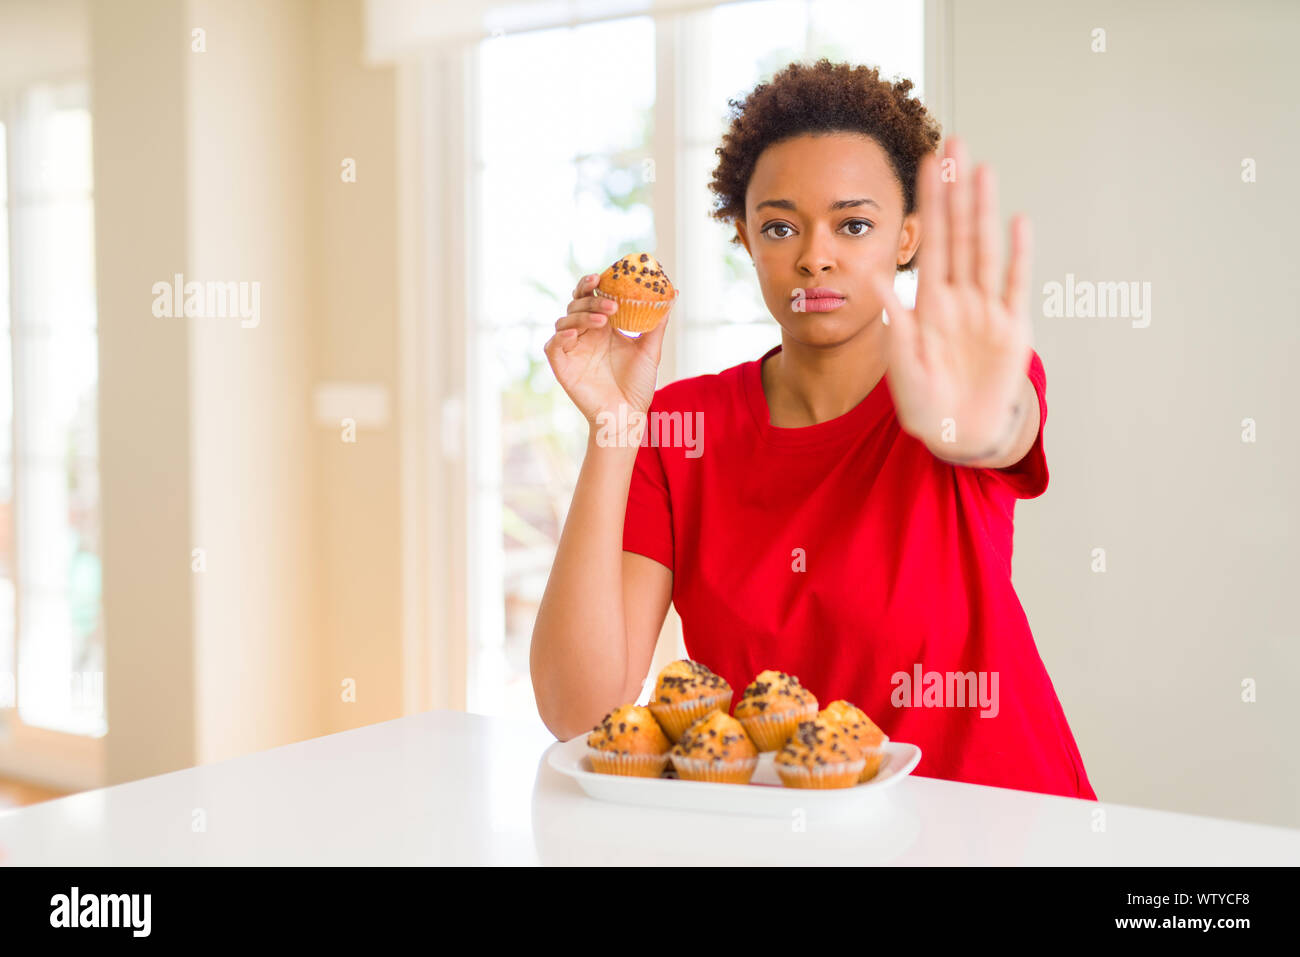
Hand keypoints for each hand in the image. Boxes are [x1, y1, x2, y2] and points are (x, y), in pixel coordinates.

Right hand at [543, 274, 670, 432]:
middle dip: (590, 298)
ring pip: (564, 321)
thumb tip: (672, 291)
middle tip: (610, 303)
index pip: (590, 296)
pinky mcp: (562, 366)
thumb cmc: (638, 385)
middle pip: (576, 304)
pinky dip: (561, 337)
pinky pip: (553, 345)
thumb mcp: (651, 350)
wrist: (627, 415)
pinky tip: (575, 336)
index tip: (602, 276)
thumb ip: (658, 321)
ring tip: (602, 321)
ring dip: (581, 316)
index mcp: (603, 327)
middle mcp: (585, 335)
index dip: (591, 283)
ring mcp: (572, 350)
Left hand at [870, 136, 1033, 460]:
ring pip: (984, 249)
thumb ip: (895, 324)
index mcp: (928, 303)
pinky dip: (1017, 256)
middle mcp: (958, 298)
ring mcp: (986, 310)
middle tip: (955, 142)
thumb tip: (874, 280)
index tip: (925, 164)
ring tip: (982, 169)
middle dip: (956, 189)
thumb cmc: (926, 402)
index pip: (928, 242)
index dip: (928, 202)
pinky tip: (1018, 223)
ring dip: (983, 210)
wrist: (959, 436)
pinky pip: (1014, 286)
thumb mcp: (902, 364)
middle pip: (958, 232)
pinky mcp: (1011, 330)